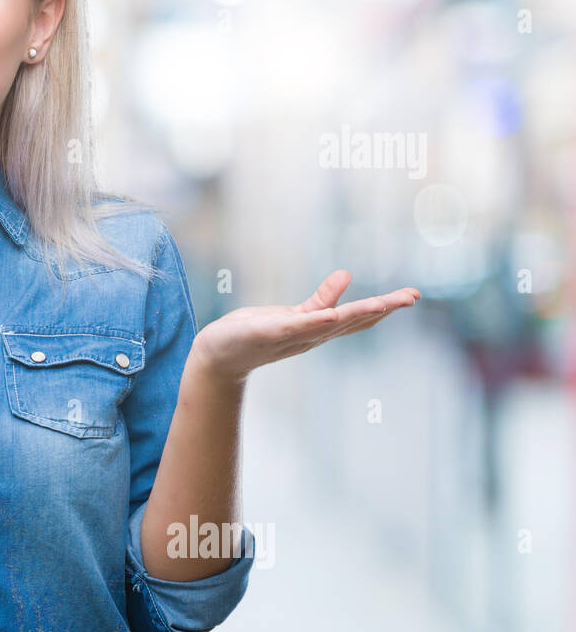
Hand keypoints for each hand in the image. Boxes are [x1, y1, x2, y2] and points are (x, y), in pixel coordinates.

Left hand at [190, 270, 419, 384]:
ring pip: (328, 325)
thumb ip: (320, 301)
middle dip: (382, 309)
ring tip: (382, 304)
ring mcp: (289, 336)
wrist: (217, 356)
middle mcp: (309, 336)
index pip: (356, 318)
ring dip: (354, 315)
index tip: (413, 295)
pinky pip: (293, 328)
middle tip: (412, 297)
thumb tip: (348, 274)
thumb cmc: (254, 335)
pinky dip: (312, 322)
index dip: (385, 307)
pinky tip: (329, 316)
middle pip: (351, 321)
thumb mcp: (291, 315)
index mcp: (317, 329)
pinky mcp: (267, 333)